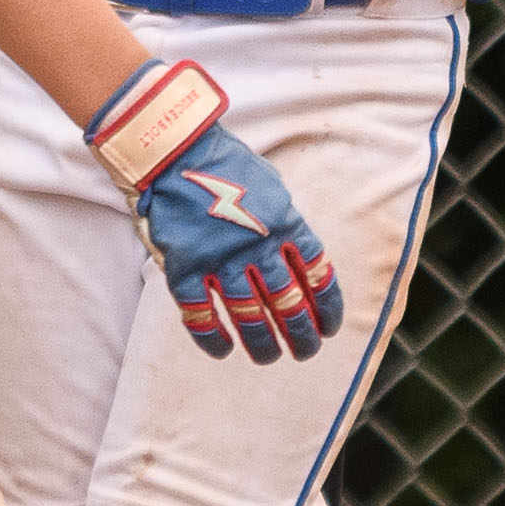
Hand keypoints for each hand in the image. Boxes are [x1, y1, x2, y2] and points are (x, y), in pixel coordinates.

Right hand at [82, 59, 344, 363]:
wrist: (175, 148)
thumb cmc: (224, 163)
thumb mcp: (272, 187)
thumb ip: (286, 223)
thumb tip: (297, 256)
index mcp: (286, 224)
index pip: (318, 277)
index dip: (327, 307)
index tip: (329, 328)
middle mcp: (259, 246)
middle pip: (289, 304)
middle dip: (301, 334)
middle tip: (305, 352)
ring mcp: (222, 259)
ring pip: (250, 316)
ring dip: (262, 343)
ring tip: (269, 357)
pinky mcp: (185, 266)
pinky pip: (200, 314)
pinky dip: (212, 337)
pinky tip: (222, 350)